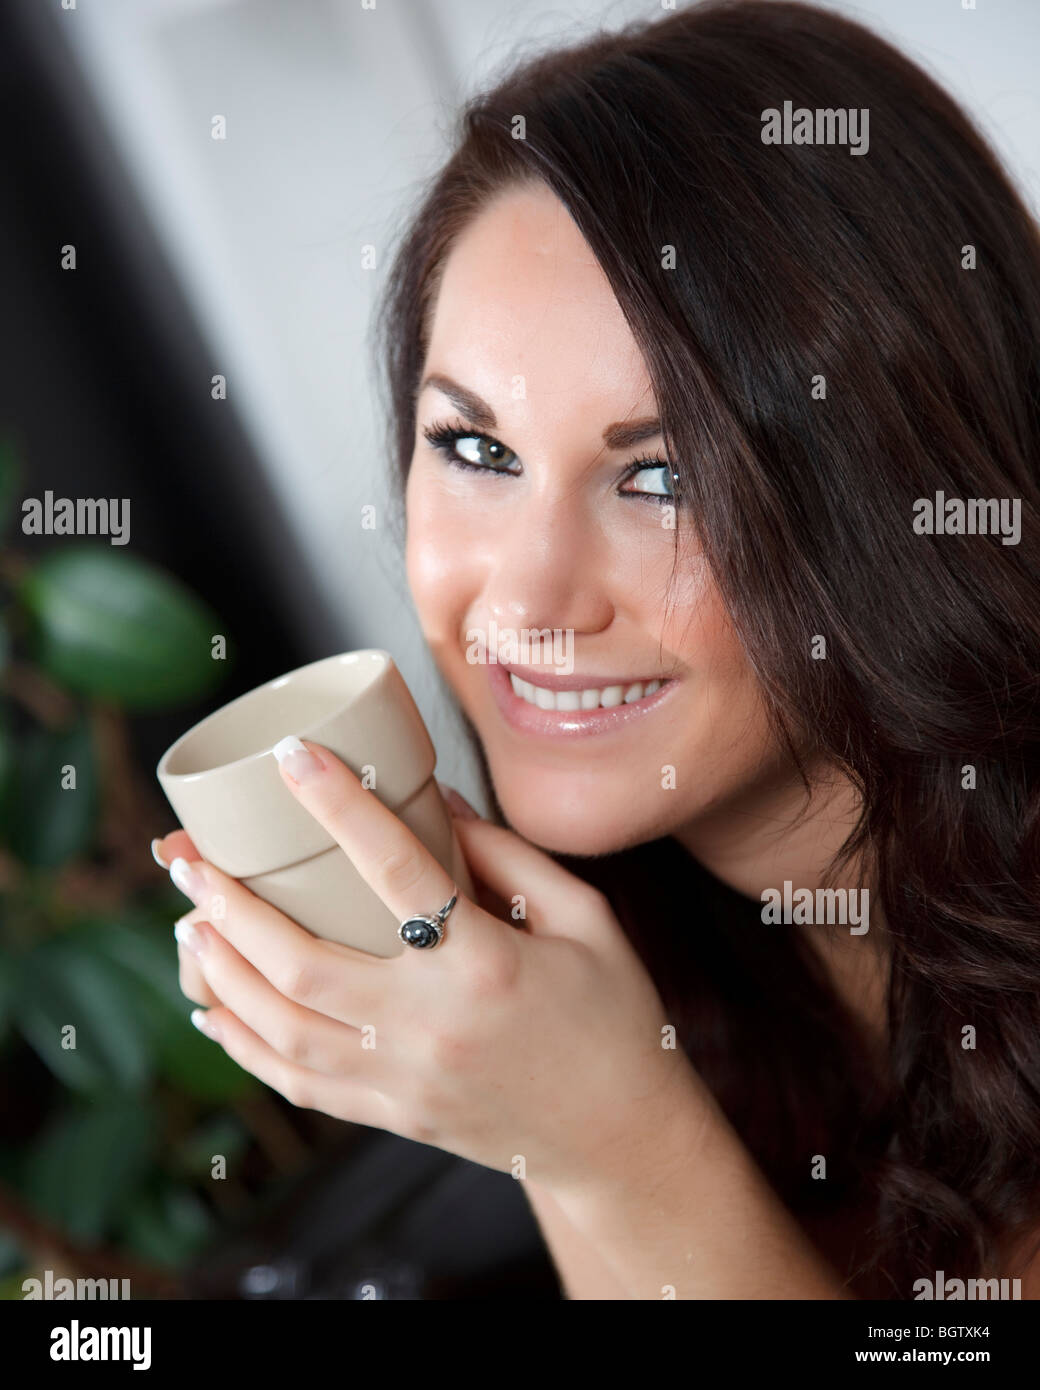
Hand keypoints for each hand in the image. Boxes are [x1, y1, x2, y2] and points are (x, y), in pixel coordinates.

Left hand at [153, 738, 705, 1189]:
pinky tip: (213, 1005)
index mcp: (487, 964)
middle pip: (304, 960)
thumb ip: (513, 858)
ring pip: (283, 1027)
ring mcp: (405, 1080)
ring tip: (187, 921)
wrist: (620, 1138)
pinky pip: (297, 1082)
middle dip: (231, 905)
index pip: (396, 868)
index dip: (340, 804)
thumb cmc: (612, 1018)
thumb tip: (437, 800)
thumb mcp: (587, 920)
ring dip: (223, 971)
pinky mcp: (392, 1114)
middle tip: (187, 858)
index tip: (294, 757)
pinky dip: (244, 1043)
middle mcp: (433, 1025)